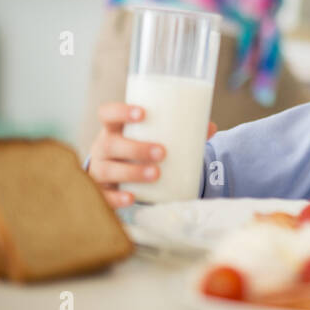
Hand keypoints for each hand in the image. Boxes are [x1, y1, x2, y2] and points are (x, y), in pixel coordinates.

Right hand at [87, 103, 216, 208]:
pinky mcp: (102, 191)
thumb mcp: (154, 137)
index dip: (121, 111)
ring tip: (156, 174)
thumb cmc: (139, 147)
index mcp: (114, 128)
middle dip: (136, 148)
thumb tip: (210, 128)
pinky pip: (104, 196)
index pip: (108, 114)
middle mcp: (103, 147)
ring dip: (132, 172)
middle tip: (162, 152)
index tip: (142, 113)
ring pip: (108, 170)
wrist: (121, 175)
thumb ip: (179, 131)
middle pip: (111, 144)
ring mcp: (99, 170)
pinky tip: (132, 198)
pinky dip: (117, 198)